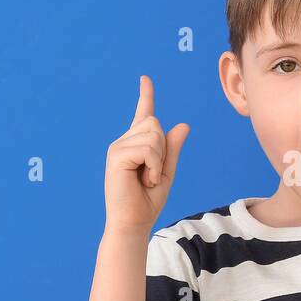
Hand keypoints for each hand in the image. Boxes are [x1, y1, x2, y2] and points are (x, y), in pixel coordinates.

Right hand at [104, 74, 190, 234]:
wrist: (133, 222)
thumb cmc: (147, 201)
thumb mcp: (166, 171)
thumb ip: (172, 148)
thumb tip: (183, 124)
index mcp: (135, 144)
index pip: (143, 114)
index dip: (145, 95)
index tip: (145, 78)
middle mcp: (124, 141)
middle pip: (154, 123)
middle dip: (162, 148)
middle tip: (152, 174)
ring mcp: (118, 147)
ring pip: (153, 134)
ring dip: (158, 160)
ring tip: (147, 179)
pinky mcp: (116, 155)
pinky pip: (148, 149)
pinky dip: (153, 166)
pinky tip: (144, 180)